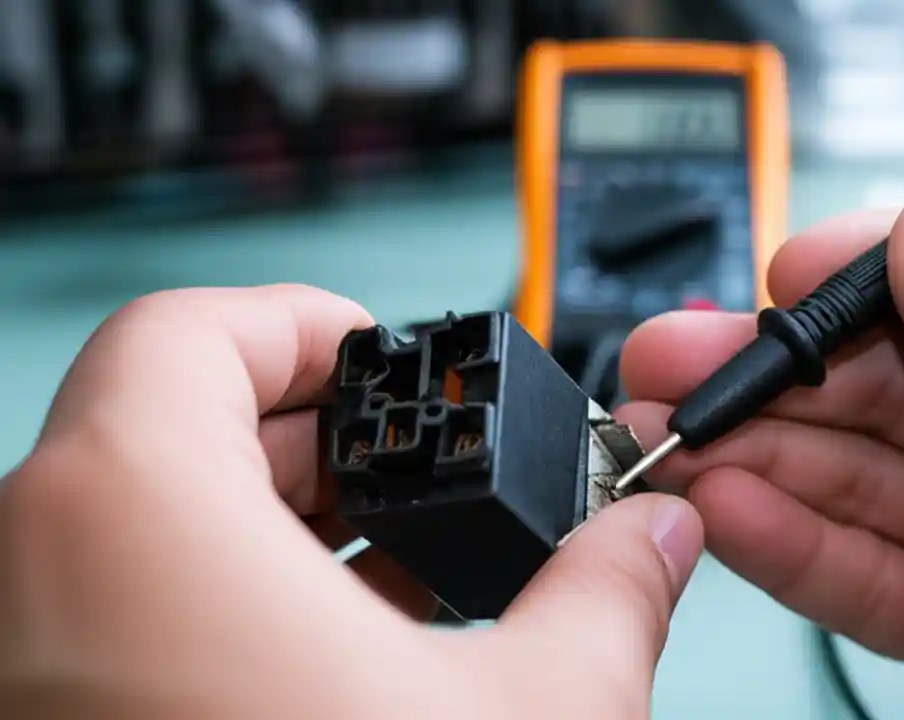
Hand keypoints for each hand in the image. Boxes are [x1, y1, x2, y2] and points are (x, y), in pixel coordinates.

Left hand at [0, 285, 702, 718]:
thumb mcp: (537, 715)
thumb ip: (612, 589)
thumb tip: (660, 531)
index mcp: (129, 520)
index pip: (190, 331)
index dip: (310, 325)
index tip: (390, 360)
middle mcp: (33, 585)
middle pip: (172, 427)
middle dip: (323, 441)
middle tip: (427, 478)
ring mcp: (25, 671)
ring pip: (144, 532)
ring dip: (280, 531)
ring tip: (406, 577)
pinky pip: (123, 622)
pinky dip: (228, 609)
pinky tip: (345, 661)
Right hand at [618, 191, 903, 718]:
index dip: (882, 266)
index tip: (794, 273)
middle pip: (897, 377)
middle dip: (784, 368)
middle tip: (682, 359)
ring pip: (857, 473)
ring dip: (757, 453)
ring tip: (672, 440)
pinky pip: (853, 571)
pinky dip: (782, 544)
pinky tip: (722, 515)